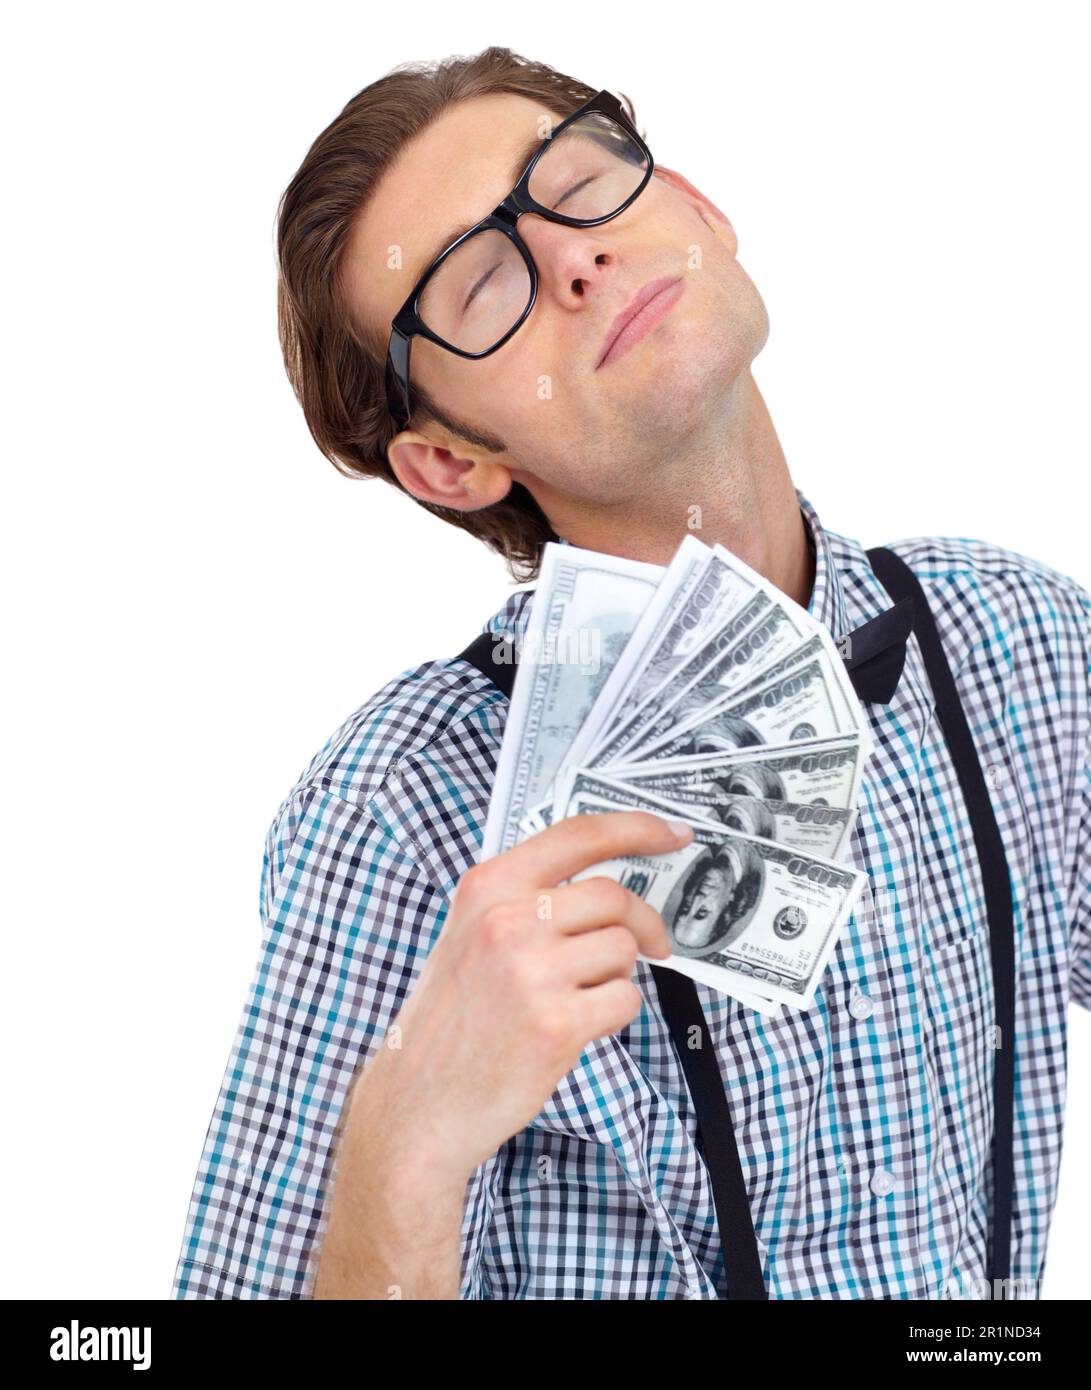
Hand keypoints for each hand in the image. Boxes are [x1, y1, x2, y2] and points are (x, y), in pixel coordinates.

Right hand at [354, 810, 692, 1187]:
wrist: (419, 1101)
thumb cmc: (451, 1019)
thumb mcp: (469, 933)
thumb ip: (525, 899)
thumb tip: (606, 883)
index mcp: (487, 887)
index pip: (579, 835)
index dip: (637, 829)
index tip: (673, 834)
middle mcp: (507, 921)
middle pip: (613, 895)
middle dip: (644, 921)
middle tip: (654, 943)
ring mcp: (531, 972)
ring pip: (624, 949)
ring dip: (619, 973)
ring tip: (583, 996)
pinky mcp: (556, 1024)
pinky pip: (624, 1000)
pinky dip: (616, 1013)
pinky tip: (580, 1026)